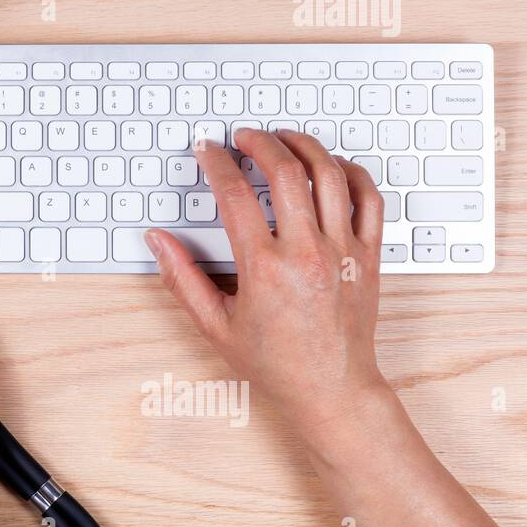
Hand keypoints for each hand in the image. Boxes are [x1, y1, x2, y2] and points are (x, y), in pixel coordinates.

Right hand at [145, 128, 386, 436]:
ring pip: (330, 175)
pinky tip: (330, 166)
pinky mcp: (369, 255)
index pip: (235, 194)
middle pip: (286, 171)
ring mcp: (343, 251)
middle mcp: (307, 253)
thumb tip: (158, 241)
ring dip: (304, 147)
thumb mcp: (214, 325)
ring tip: (283, 140)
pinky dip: (350, 172)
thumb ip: (181, 278)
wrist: (332, 389)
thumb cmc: (275, 363)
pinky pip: (368, 197)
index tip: (207, 151)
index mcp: (265, 269)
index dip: (216, 163)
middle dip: (260, 143)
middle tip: (244, 137)